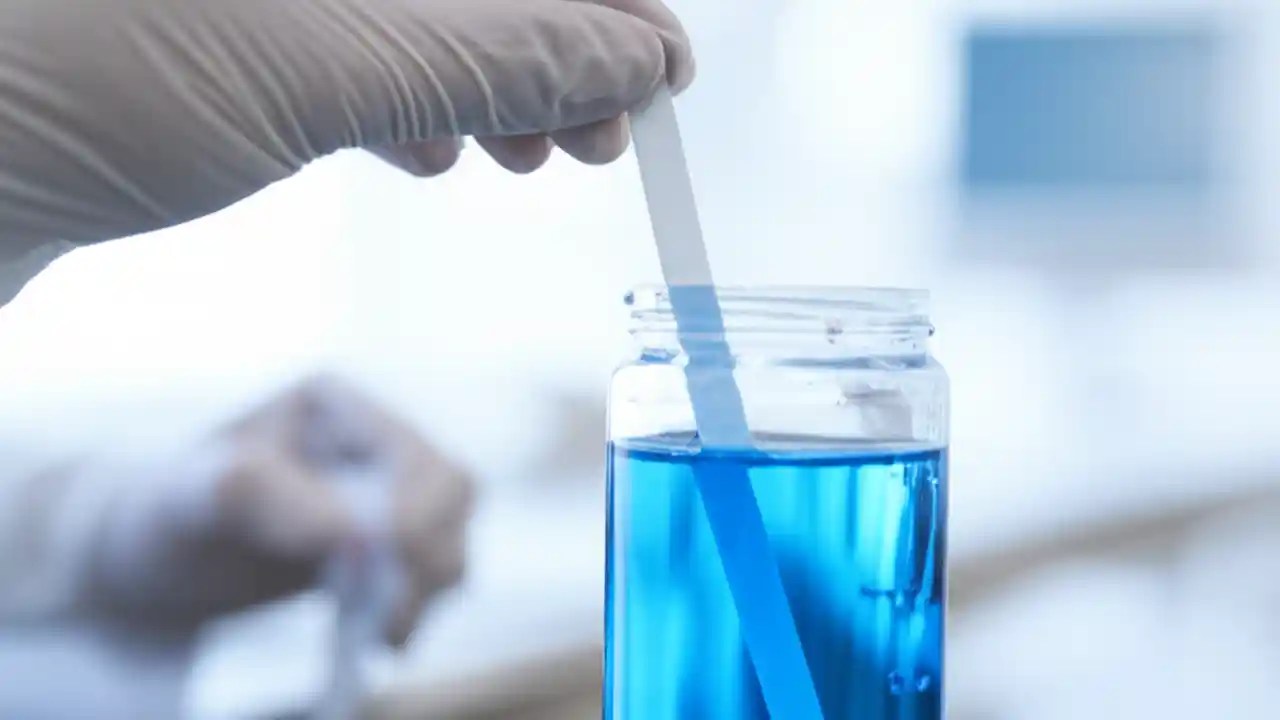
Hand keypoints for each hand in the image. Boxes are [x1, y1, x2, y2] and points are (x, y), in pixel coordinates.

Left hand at [0, 0, 693, 248]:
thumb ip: (504, 51)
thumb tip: (636, 56)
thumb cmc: (76, 78)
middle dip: (554, 46)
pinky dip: (409, 100)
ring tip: (530, 157)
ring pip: (420, 11)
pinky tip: (426, 153)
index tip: (660, 72)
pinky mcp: (221, 30)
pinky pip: (352, 44)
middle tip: (599, 137)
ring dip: (492, 84)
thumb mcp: (335, 62)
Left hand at [86, 376, 474, 644]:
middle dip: (431, 556)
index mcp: (336, 403)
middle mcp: (371, 441)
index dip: (417, 513)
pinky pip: (429, 574)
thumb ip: (268, 497)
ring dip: (428, 589)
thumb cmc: (163, 509)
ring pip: (451, 537)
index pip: (415, 454)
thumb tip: (360, 537)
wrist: (150, 559)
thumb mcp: (194, 493)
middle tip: (390, 618)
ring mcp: (384, 494)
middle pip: (452, 494)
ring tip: (381, 637)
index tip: (382, 564)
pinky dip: (414, 607)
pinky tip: (375, 638)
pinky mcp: (382, 545)